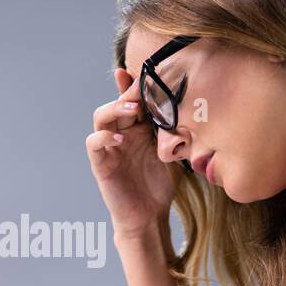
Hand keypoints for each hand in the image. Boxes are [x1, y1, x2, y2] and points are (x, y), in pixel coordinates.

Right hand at [85, 68, 175, 239]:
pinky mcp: (100, 163)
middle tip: (143, 87)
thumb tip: (191, 106)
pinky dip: (103, 136)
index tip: (149, 69)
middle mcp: (121, 133)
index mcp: (137, 127)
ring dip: (114, 108)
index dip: (137, 84)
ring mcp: (109, 147)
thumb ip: (174, 130)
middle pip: (118, 103)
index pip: (134, 99)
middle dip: (129, 92)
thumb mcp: (172, 152)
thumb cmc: (160, 185)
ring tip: (132, 109)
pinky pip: (94, 143)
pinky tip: (120, 137)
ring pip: (101, 117)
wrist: (148, 216)